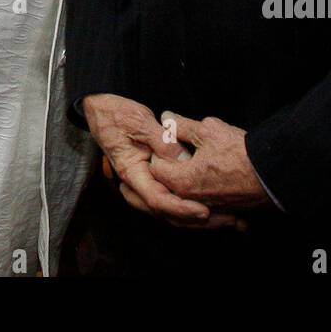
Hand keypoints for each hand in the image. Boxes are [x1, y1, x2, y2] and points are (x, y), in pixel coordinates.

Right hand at [82, 94, 243, 229]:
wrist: (102, 110)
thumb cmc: (117, 115)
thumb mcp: (139, 122)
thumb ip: (163, 142)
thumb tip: (185, 161)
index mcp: (132, 172)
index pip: (157, 200)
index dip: (181, 208)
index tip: (203, 211)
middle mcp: (138, 184)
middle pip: (166, 214)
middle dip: (195, 221)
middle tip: (225, 220)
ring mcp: (145, 183)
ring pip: (171, 211)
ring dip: (197, 217)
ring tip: (228, 218)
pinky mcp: (153, 180)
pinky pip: (173, 199)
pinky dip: (192, 204)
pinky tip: (215, 207)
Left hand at [148, 113, 272, 212]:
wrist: (272, 174)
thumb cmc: (239, 152)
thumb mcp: (207, 130)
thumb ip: (181, 125)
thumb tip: (166, 118)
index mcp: (182, 180)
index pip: (155, 167)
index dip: (159, 151)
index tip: (169, 141)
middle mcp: (191, 199)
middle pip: (168, 185)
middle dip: (169, 168)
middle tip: (180, 151)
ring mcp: (207, 207)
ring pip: (185, 197)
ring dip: (184, 182)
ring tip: (195, 164)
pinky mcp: (222, 211)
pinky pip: (203, 205)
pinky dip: (202, 194)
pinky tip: (210, 179)